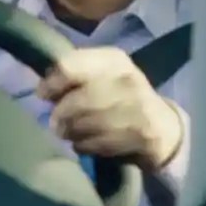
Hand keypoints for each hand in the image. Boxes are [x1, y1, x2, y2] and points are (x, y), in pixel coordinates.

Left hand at [38, 47, 184, 172]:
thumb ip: (73, 74)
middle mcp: (127, 79)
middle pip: (75, 101)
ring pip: (84, 125)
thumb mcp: (102, 74)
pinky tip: (86, 143)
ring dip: (71, 133)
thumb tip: (43, 89)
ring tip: (70, 133)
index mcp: (113, 59)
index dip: (51, 84)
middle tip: (56, 123)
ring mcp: (137, 107)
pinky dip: (85, 146)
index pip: (69, 67)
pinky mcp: (142, 134)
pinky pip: (98, 143)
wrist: (163, 125)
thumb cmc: (120, 95)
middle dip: (60, 116)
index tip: (43, 95)